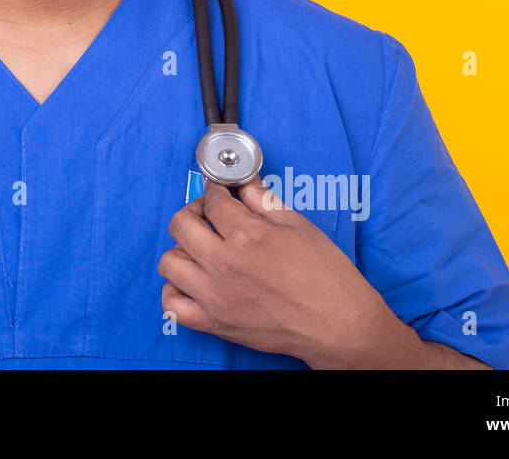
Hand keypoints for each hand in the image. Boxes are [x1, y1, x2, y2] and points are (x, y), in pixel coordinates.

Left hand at [158, 177, 411, 367]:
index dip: (216, 191)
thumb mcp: (299, 226)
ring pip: (169, 263)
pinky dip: (176, 290)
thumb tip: (243, 182)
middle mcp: (225, 265)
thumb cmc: (326, 277)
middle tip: (208, 214)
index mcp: (249, 236)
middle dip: (193, 212)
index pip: (213, 202)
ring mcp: (216, 297)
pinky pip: (172, 305)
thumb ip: (263, 201)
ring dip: (182, 250)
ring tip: (202, 249)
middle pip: (181, 226)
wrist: (339, 325)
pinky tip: (194, 282)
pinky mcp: (215, 323)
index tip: (219, 192)